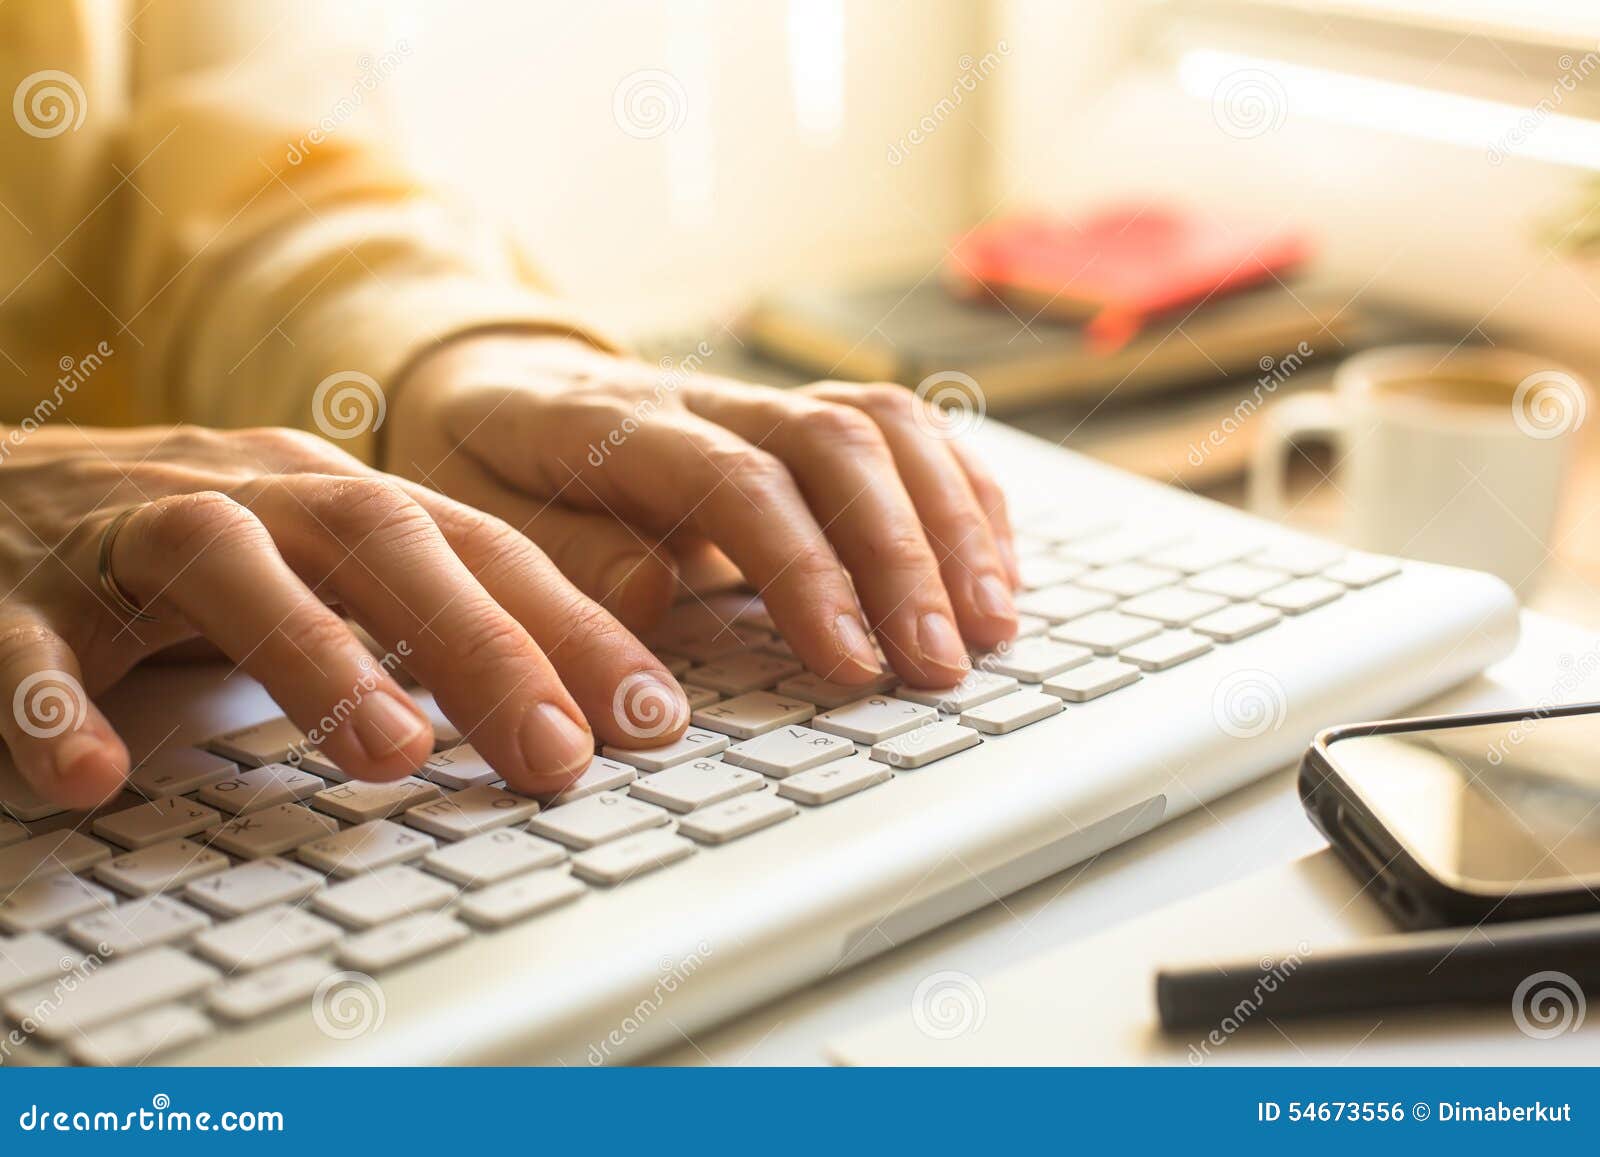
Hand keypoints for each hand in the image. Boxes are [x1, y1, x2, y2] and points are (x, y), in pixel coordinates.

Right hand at [0, 425, 685, 807]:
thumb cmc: (182, 554)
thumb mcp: (320, 566)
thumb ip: (423, 621)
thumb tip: (573, 709)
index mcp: (334, 496)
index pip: (479, 548)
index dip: (572, 626)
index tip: (653, 720)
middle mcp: (248, 496)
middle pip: (380, 540)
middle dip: (481, 644)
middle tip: (557, 755)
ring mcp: (122, 533)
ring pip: (223, 563)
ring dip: (313, 654)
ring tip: (391, 753)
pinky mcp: (8, 591)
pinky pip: (29, 645)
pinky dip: (61, 706)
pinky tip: (98, 778)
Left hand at [387, 334, 1019, 687]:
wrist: (497, 382)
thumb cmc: (491, 469)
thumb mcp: (479, 523)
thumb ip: (561, 560)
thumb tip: (659, 597)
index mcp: (613, 424)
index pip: (735, 481)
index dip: (805, 569)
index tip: (851, 662)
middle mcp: (705, 399)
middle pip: (835, 445)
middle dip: (903, 557)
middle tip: (939, 665)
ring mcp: (762, 400)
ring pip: (885, 427)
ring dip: (951, 526)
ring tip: (989, 628)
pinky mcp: (802, 416)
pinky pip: (907, 432)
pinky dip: (961, 497)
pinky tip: (990, 570)